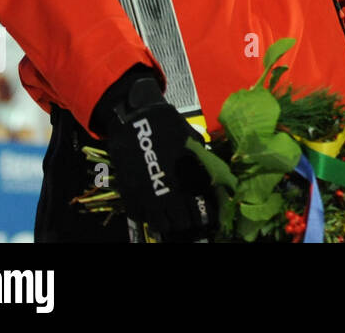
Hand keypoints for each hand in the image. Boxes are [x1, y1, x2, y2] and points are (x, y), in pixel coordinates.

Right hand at [98, 69, 214, 239]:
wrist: (139, 120)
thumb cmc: (170, 127)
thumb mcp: (193, 141)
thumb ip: (202, 161)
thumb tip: (214, 176)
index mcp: (189, 177)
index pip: (202, 209)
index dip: (206, 216)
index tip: (208, 217)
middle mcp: (170, 190)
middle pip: (183, 221)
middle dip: (188, 222)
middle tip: (190, 219)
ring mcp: (148, 194)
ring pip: (162, 224)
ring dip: (169, 223)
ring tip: (172, 218)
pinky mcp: (131, 194)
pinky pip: (141, 217)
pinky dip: (149, 217)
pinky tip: (154, 211)